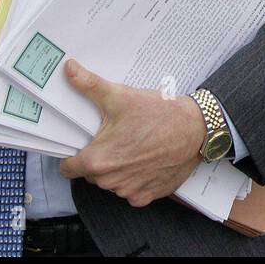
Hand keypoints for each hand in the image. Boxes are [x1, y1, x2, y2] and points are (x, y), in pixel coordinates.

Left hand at [58, 59, 207, 206]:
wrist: (197, 128)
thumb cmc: (158, 114)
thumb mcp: (121, 96)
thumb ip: (89, 85)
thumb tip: (69, 68)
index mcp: (97, 161)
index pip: (67, 169)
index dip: (73, 156)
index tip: (85, 145)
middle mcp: (111, 181)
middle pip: (91, 174)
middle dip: (98, 159)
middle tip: (115, 139)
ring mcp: (130, 191)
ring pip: (111, 183)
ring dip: (117, 170)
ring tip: (134, 147)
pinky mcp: (147, 195)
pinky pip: (132, 191)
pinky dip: (136, 179)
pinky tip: (146, 160)